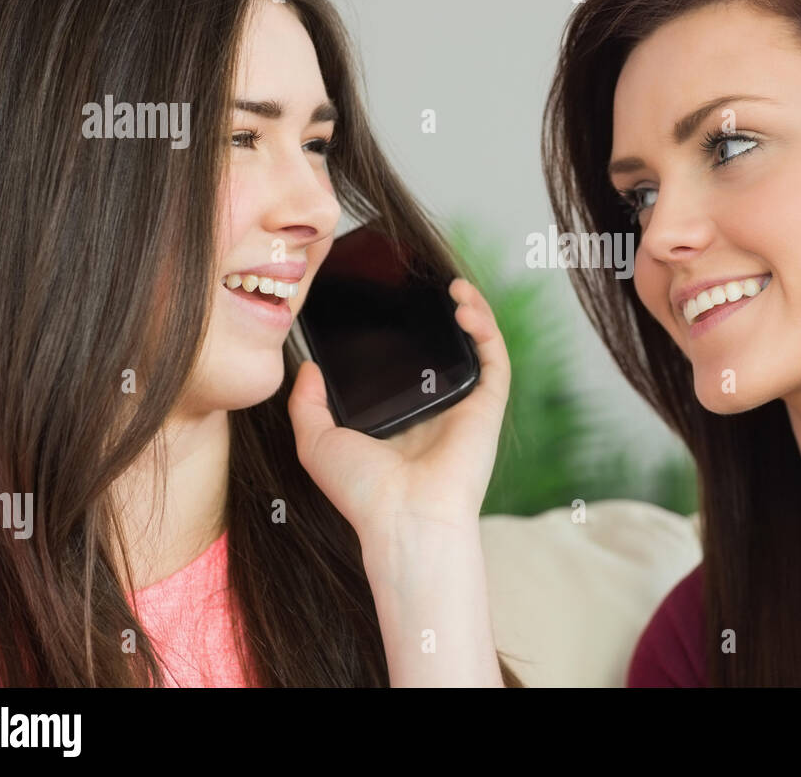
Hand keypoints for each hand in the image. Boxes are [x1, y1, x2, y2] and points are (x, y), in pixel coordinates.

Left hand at [287, 277, 509, 549]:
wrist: (403, 516)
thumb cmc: (362, 491)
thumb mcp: (317, 442)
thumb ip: (307, 404)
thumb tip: (306, 368)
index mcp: (402, 417)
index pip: (409, 364)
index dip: (406, 330)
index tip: (391, 299)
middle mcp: (437, 409)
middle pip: (446, 349)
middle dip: (442, 314)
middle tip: (427, 283)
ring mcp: (464, 406)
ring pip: (476, 348)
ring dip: (471, 312)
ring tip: (452, 285)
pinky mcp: (487, 405)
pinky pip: (494, 357)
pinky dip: (485, 326)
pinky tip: (463, 303)